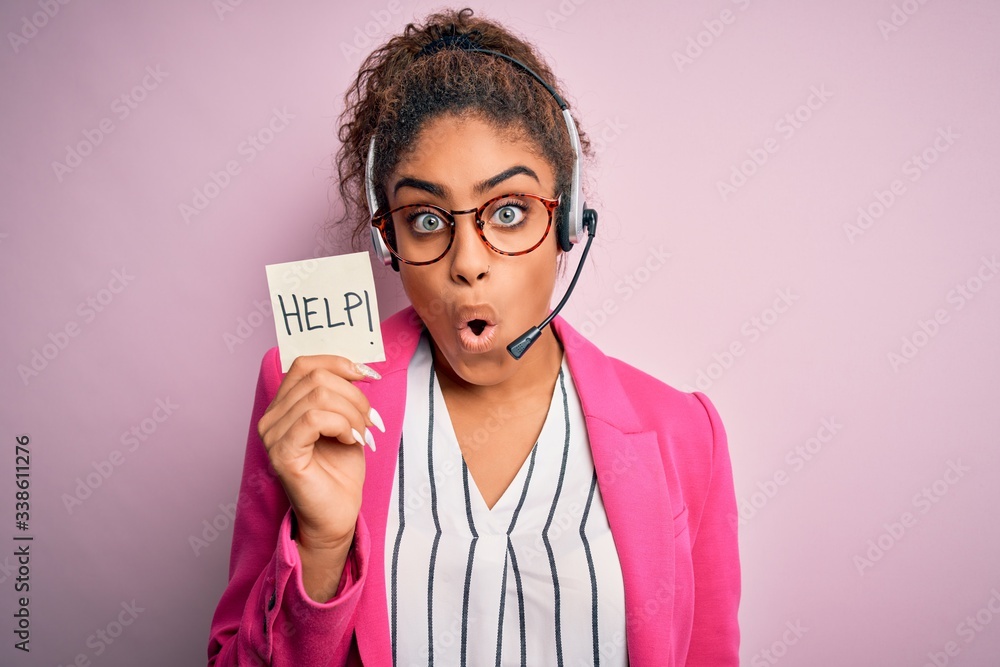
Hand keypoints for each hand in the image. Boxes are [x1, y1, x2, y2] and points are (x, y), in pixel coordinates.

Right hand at [258, 355, 383, 550]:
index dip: (340, 363)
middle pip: (316, 378)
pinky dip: (342, 425)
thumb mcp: (346, 421)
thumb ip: (342, 394)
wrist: (337, 514)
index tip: (369, 376)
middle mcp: (271, 418)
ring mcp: (272, 435)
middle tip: (371, 421)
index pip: (304, 364)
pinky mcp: (282, 453)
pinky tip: (352, 441)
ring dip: (353, 413)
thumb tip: (358, 367)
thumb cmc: (340, 471)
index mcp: (283, 406)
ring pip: (319, 396)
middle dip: (355, 395)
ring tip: (364, 434)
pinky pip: (314, 419)